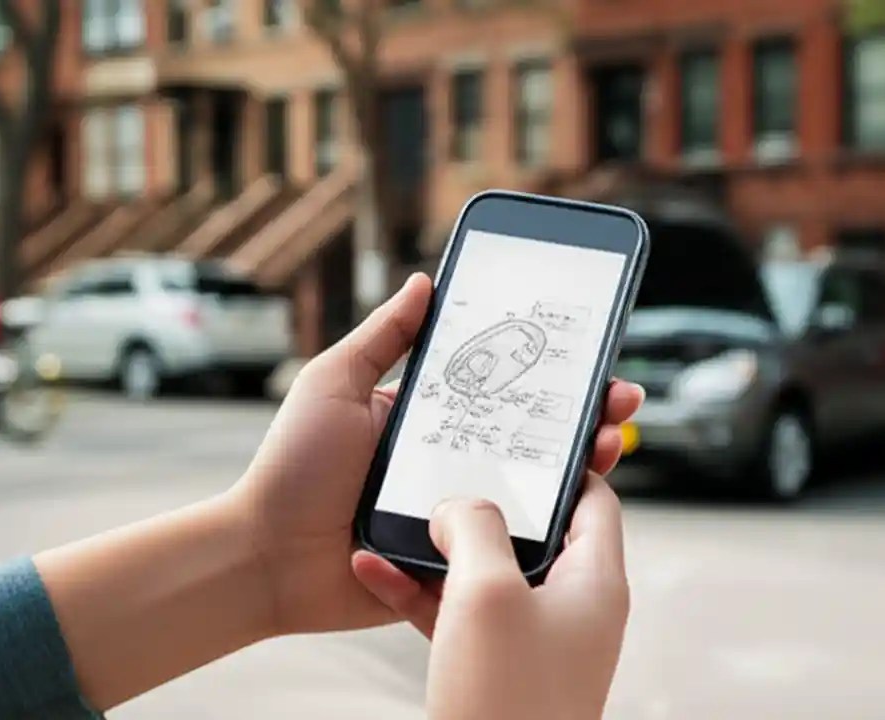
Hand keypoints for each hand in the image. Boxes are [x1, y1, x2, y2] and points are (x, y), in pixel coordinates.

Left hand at [230, 273, 643, 635]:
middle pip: (535, 437)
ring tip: (607, 446)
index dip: (550, 373)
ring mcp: (460, 513)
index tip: (591, 355)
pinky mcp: (459, 560)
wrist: (264, 559)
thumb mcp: (333, 384)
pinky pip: (513, 544)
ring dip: (583, 467)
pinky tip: (582, 506)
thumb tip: (426, 280)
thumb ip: (382, 338)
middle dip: (586, 417)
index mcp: (431, 419)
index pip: (504, 389)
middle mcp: (453, 462)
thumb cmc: (292, 468)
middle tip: (620, 401)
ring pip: (538, 490)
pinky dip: (553, 527)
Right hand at [355, 474, 629, 719]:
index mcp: (595, 582)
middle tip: (447, 469)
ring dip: (439, 547)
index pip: (593, 500)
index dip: (557, 466)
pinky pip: (458, 615)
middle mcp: (571, 609)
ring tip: (398, 516)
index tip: (514, 441)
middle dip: (483, 503)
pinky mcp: (494, 670)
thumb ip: (477, 528)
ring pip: (487, 573)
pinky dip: (420, 592)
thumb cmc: (506, 701)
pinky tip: (373, 571)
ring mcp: (533, 642)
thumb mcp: (490, 593)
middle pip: (533, 532)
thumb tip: (461, 506)